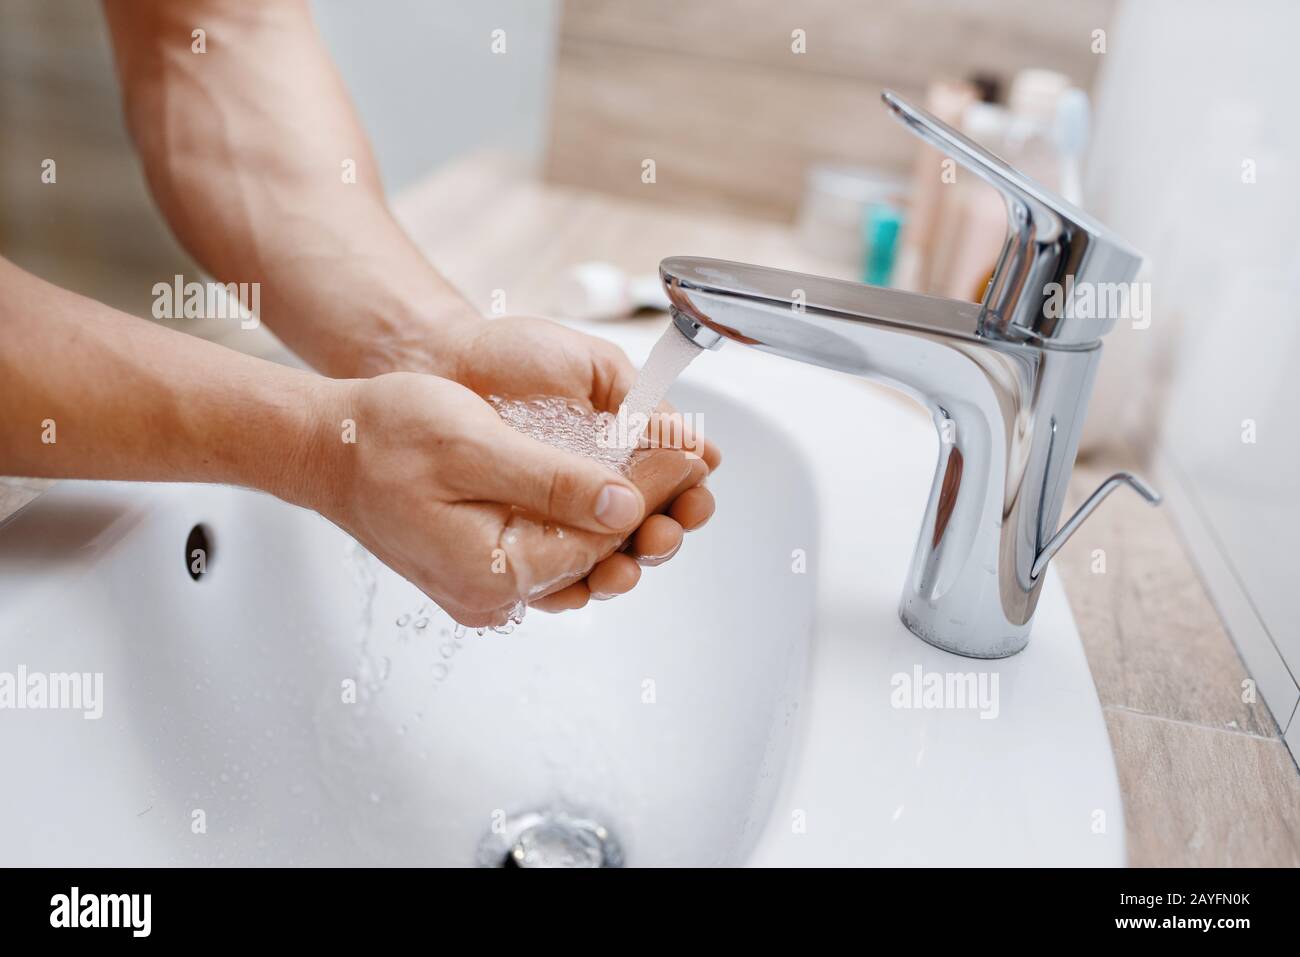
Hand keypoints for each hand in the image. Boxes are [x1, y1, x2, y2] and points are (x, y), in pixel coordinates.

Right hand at [302, 372, 704, 625]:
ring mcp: (484, 588)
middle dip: (650, 506)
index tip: (690, 448)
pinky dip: (582, 524)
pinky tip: (610, 494)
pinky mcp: (479, 570)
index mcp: (493, 570)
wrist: (323, 449)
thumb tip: (624, 504)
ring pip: (576, 557)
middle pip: (596, 555)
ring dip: (622, 518)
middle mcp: (492, 594)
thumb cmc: (383, 437)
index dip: (653, 487)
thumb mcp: (473, 445)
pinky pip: (547, 554)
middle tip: (692, 461)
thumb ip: (552, 480)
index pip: (601, 534)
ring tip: (666, 475)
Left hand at [441, 315, 720, 581]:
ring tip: (624, 567)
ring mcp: (562, 515)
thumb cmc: (514, 356)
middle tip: (659, 536)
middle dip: (662, 540)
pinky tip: (582, 584)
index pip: (675, 485)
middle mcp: (599, 486)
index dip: (689, 498)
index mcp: (627, 445)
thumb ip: (643, 405)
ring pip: (608, 559)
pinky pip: (554, 575)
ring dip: (625, 569)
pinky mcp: (522, 538)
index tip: (692, 500)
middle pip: (649, 530)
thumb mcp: (592, 367)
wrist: (442, 364)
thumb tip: (700, 446)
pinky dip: (572, 585)